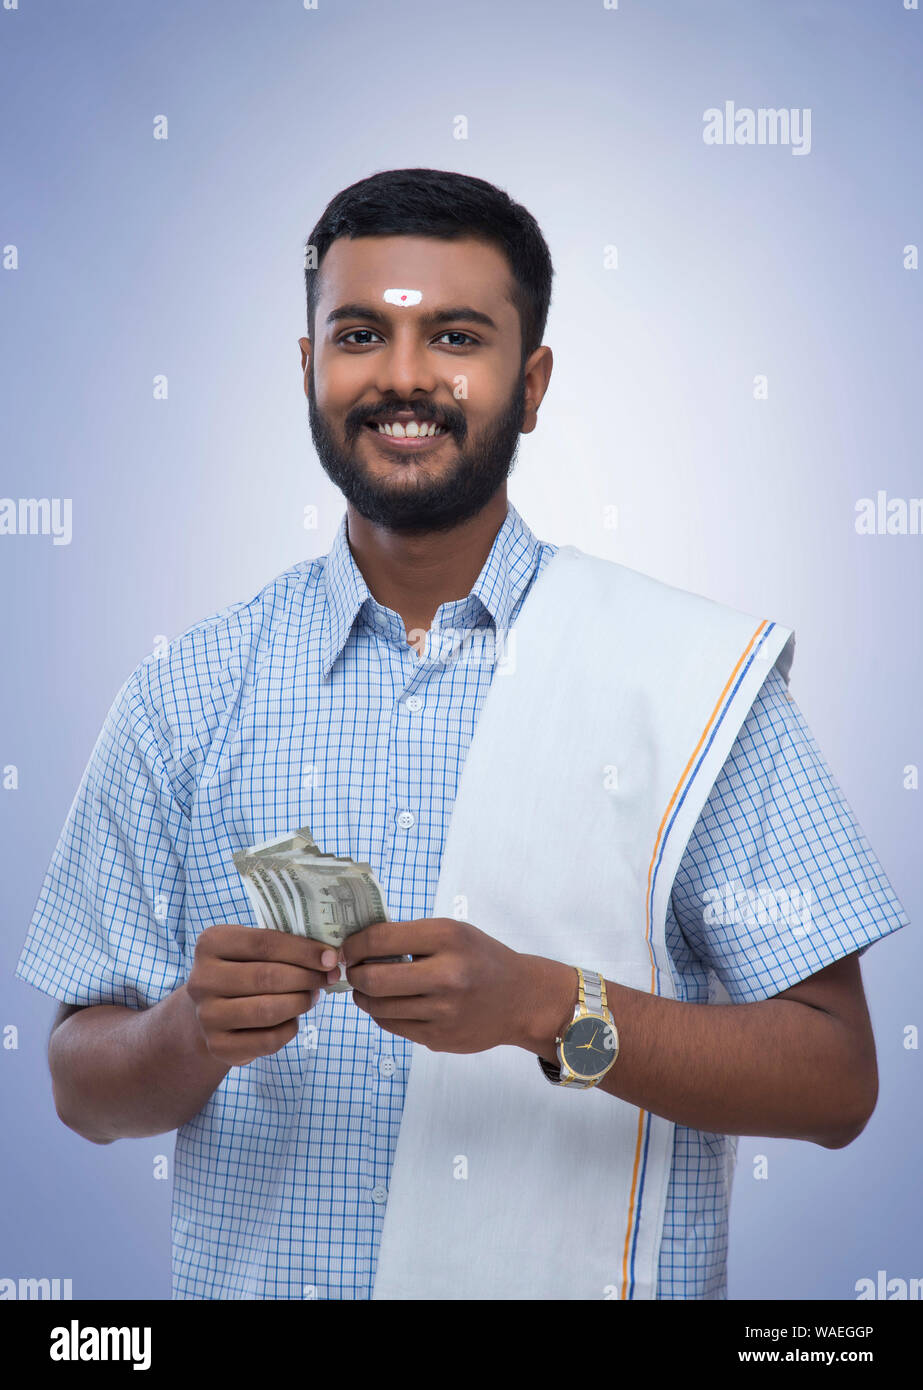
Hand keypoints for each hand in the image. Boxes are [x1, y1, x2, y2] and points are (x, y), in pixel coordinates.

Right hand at [186, 923, 339, 1065]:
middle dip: (307, 977)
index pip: (264, 943)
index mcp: (211, 944)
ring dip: (301, 1002)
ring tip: (313, 996)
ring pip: (268, 1010)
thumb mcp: (252, 949)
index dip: (303, 951)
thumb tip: (328, 957)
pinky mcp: (218, 1046)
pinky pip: (268, 1039)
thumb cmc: (244, 970)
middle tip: (328, 978)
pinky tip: (294, 1018)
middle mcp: (202, 980)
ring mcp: (207, 1016)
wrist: (211, 1009)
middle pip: (267, 977)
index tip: (331, 958)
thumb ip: (283, 946)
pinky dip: (290, 1028)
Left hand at [341, 917, 539, 1053]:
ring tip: (366, 987)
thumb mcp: (453, 932)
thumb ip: (410, 937)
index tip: (347, 948)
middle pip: (373, 979)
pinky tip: (387, 1003)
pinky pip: (393, 1026)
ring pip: (379, 1008)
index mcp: (448, 938)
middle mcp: (447, 975)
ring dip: (363, 997)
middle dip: (354, 975)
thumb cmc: (481, 959)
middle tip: (352, 970)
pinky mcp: (440, 1038)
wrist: (521, 998)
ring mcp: (444, 1011)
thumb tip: (358, 946)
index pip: (380, 940)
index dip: (354, 945)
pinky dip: (381, 1014)